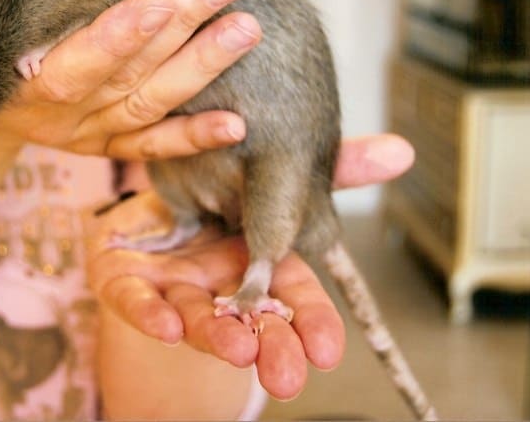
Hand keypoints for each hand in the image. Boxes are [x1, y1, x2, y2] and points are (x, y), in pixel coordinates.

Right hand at [0, 0, 257, 159]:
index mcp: (23, 76)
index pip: (74, 60)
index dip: (116, 37)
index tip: (159, 1)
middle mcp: (60, 109)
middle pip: (128, 71)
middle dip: (181, 25)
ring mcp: (89, 131)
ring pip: (150, 102)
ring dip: (201, 67)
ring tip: (245, 29)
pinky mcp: (111, 149)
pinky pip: (154, 146)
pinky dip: (194, 136)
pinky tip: (236, 124)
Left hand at [87, 133, 414, 399]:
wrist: (148, 182)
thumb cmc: (219, 184)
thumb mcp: (281, 169)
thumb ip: (334, 168)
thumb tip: (401, 152)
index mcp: (261, 259)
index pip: (296, 296)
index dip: (312, 323)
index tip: (328, 352)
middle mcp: (222, 280)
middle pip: (252, 321)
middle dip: (271, 348)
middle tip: (286, 376)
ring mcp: (175, 285)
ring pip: (198, 317)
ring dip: (218, 336)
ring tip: (236, 349)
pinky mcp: (128, 280)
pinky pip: (136, 301)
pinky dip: (150, 313)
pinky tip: (166, 325)